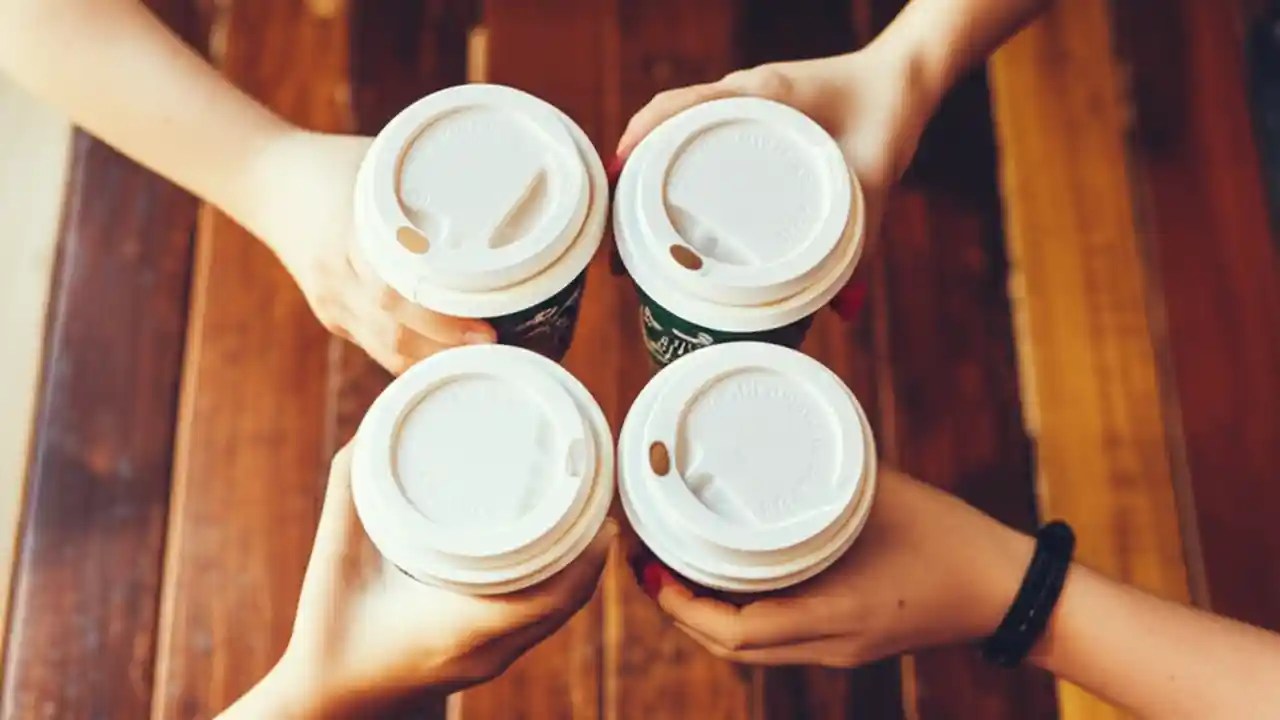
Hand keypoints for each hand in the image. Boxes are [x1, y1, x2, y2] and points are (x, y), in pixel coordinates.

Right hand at [222, 444, 616, 717]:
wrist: (327, 706)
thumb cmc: (328, 637)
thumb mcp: (333, 562)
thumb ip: (350, 496)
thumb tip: (370, 429)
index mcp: (461, 628)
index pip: (551, 596)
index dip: (585, 556)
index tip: (600, 510)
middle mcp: (487, 650)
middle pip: (566, 602)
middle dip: (591, 551)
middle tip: (597, 492)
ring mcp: (489, 660)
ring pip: (556, 614)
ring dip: (578, 570)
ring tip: (585, 514)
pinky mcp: (483, 659)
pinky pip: (539, 621)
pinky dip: (558, 588)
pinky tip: (555, 554)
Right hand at [244, 130, 495, 374]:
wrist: (267, 182)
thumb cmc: (336, 165)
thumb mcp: (378, 166)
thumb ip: (426, 187)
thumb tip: (496, 198)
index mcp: (347, 238)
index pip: (395, 293)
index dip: (441, 319)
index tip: (486, 323)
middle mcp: (336, 279)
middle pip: (394, 332)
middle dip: (448, 347)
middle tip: (494, 342)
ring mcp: (331, 303)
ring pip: (386, 350)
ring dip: (434, 361)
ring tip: (479, 356)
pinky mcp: (332, 316)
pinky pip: (377, 349)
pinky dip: (414, 358)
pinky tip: (447, 359)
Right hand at [617, 46, 940, 262]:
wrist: (903, 81)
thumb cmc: (885, 114)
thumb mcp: (874, 180)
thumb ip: (860, 240)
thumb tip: (844, 310)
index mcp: (758, 94)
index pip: (676, 110)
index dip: (637, 145)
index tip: (614, 188)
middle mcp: (738, 97)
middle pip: (660, 129)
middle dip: (628, 181)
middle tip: (615, 245)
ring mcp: (738, 108)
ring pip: (672, 136)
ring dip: (643, 178)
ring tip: (627, 242)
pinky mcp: (745, 122)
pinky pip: (695, 141)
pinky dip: (670, 172)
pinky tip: (663, 220)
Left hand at [643, 471, 1031, 666]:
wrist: (1005, 590)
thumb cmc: (948, 537)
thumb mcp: (879, 493)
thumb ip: (824, 469)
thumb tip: (770, 435)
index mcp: (833, 615)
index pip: (733, 632)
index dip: (681, 605)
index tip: (651, 568)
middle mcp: (829, 646)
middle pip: (731, 649)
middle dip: (679, 611)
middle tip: (649, 562)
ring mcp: (839, 652)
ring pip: (750, 650)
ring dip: (706, 617)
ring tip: (677, 569)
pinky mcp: (847, 646)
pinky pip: (776, 641)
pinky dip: (741, 617)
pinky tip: (731, 580)